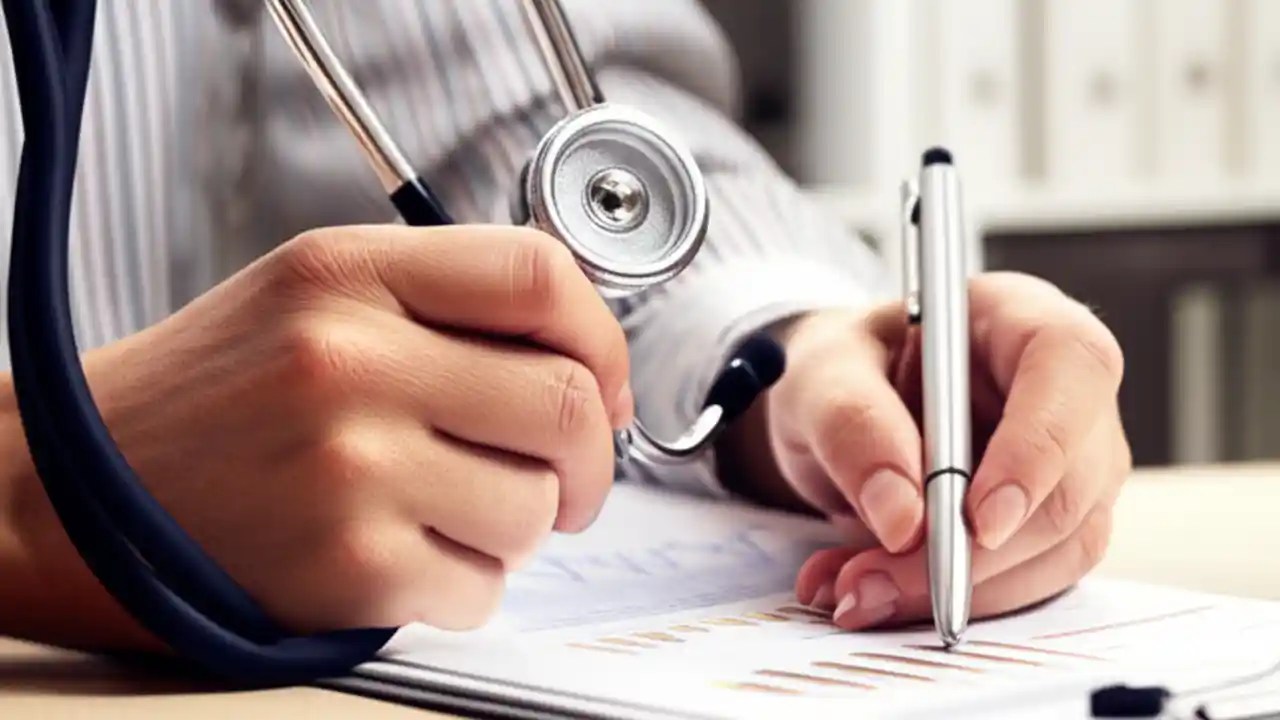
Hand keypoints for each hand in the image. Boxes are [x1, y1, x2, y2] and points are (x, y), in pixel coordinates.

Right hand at [2, 225, 630, 647]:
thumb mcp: (311, 297)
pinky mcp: (348, 567)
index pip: (538, 275)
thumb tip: (585, 360)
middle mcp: (349, 359)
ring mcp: (350, 467)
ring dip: (518, 526)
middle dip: (589, 459)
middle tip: (563, 481)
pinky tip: (407, 561)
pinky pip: (484, 587)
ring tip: (452, 516)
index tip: (602, 386)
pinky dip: (465, 584)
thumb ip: (441, 302)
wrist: (70, 497)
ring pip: (535, 507)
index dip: (601, 337)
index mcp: (346, 272)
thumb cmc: (211, 397)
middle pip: (566, 402)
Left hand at [767, 272, 1128, 628]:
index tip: (977, 522)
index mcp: (1021, 317)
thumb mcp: (819, 375)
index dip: (1037, 450)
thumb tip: (902, 517)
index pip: (1072, 366)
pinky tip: (879, 591)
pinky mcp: (1051, 525)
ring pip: (1057, 549)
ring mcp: (1071, 464)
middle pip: (1071, 482)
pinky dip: (953, 600)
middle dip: (975, 551)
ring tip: (856, 587)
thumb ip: (853, 425)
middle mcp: (1066, 392)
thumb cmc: (843, 371)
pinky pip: (1027, 581)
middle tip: (874, 578)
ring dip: (959, 589)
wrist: (837, 412)